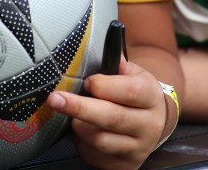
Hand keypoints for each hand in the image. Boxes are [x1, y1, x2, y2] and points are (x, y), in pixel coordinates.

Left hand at [47, 59, 170, 169]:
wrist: (153, 123)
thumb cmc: (136, 94)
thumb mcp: (133, 74)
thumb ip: (116, 65)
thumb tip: (94, 50)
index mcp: (151, 97)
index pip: (129, 92)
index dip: (104, 86)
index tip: (87, 81)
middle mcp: (149, 125)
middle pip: (112, 118)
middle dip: (79, 108)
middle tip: (55, 99)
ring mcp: (138, 149)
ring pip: (100, 140)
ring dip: (79, 126)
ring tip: (73, 116)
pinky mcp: (125, 166)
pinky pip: (95, 156)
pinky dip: (82, 143)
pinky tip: (82, 132)